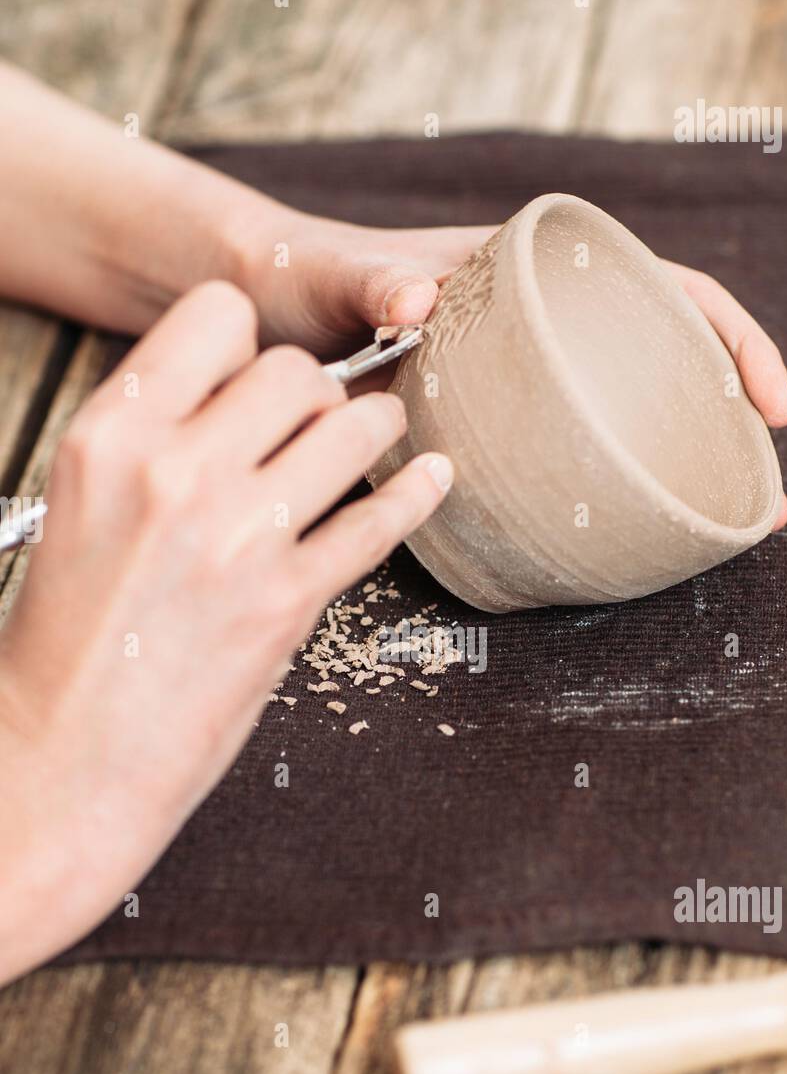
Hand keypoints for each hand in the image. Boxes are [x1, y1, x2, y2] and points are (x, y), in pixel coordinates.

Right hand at [0, 281, 451, 983]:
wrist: (66, 757)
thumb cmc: (70, 638)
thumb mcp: (82, 509)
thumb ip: (155, 443)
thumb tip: (241, 400)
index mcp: (111, 437)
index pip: (217, 316)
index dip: (249, 343)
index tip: (256, 381)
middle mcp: (175, 471)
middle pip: (296, 370)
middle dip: (317, 391)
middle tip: (319, 423)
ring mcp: (237, 536)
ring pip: (352, 427)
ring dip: (373, 429)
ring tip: (375, 439)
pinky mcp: (287, 602)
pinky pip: (379, 520)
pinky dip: (416, 494)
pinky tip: (432, 478)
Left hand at [235, 212, 786, 526]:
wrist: (256, 305)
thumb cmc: (301, 272)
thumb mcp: (337, 273)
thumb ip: (373, 280)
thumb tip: (419, 296)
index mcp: (531, 273)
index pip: (666, 291)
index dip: (732, 342)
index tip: (768, 406)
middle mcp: (538, 326)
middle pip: (661, 365)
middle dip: (721, 427)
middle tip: (756, 501)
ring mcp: (514, 380)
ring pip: (614, 418)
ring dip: (664, 472)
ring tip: (703, 532)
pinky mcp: (481, 426)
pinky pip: (556, 456)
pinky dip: (591, 492)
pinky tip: (606, 540)